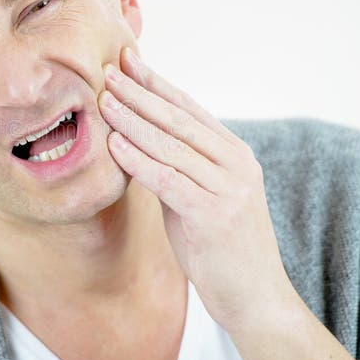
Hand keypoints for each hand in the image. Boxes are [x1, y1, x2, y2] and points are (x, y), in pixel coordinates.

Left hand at [98, 46, 298, 335]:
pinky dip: (138, 160)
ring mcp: (228, 187)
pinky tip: (115, 145)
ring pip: (171, 145)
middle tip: (108, 71)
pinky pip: (168, 179)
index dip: (156, 83)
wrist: (255, 299)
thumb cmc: (221, 249)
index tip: (127, 61)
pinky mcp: (214, 214)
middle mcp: (236, 163)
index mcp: (235, 154)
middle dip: (140, 93)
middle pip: (178, 119)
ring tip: (104, 101)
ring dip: (133, 120)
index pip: (189, 109)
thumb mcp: (201, 197)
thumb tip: (138, 142)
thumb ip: (179, 168)